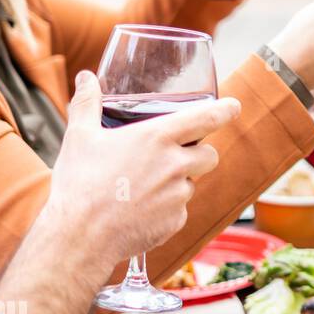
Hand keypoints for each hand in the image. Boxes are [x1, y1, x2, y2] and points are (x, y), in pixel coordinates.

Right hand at [45, 71, 240, 271]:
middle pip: (209, 154)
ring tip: (143, 186)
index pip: (207, 118)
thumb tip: (86, 77)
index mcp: (157, 137)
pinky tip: (139, 209)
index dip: (225, 111)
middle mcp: (176, 165)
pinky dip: (166, 208)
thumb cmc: (79, 184)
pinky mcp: (176, 220)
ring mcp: (179, 195)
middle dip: (197, 153)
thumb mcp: (79, 136)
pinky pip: (180, 210)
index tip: (234, 107)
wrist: (79, 236)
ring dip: (178, 182)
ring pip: (192, 183)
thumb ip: (88, 103)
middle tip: (170, 157)